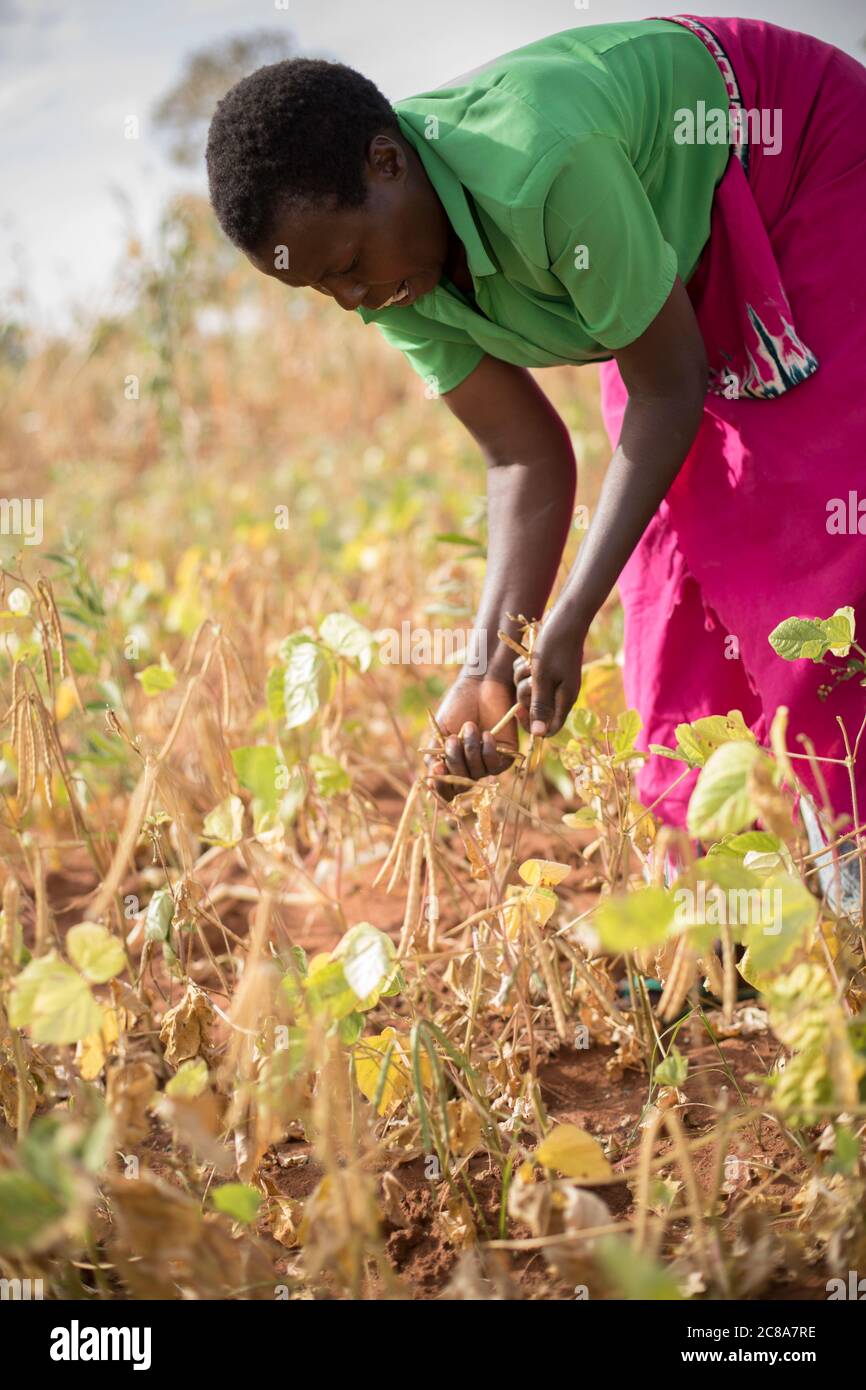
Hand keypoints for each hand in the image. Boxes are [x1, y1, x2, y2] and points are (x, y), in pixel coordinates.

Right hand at [425, 674, 519, 798]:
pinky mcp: (506, 757)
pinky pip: (494, 765)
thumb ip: (434, 755)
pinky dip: (488, 750)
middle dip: (454, 761)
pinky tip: (487, 734)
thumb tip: (431, 777)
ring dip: (470, 750)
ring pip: (476, 773)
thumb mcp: (439, 732)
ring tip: (470, 726)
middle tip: (452, 739)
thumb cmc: (458, 708)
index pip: (446, 790)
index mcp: (452, 765)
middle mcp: (470, 769)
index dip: (440, 786)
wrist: (480, 687)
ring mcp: (487, 764)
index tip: (437, 769)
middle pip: (460, 784)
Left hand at [513, 616, 584, 736]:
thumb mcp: (543, 677)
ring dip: (522, 678)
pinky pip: (528, 677)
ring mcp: (555, 681)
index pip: (548, 728)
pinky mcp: (548, 670)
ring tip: (530, 663)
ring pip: (529, 691)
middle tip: (530, 677)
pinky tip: (528, 657)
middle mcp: (561, 694)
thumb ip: (540, 705)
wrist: (566, 618)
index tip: (519, 709)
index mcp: (564, 700)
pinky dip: (524, 669)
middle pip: (535, 709)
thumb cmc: (555, 646)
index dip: (532, 724)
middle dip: (525, 694)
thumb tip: (538, 734)